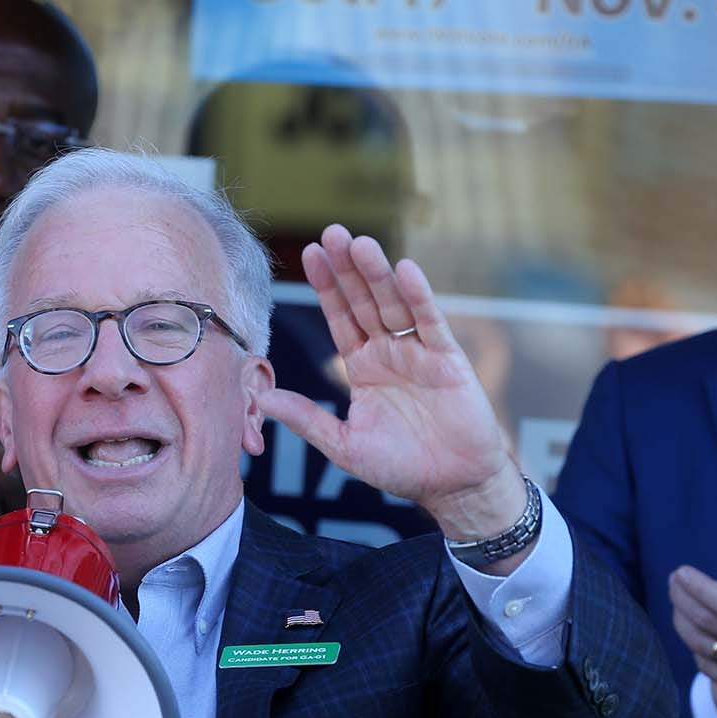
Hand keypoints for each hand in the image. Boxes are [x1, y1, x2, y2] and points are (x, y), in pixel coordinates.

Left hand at [256, 226, 520, 542]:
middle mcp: (389, 352)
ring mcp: (419, 352)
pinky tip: (405, 269)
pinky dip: (419, 296)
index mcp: (363, 366)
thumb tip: (263, 399)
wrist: (453, 486)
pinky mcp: (448, 360)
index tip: (309, 253)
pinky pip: (431, 322)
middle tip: (331, 232)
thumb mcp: (344, 446)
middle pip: (365, 301)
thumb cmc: (401, 467)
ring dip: (378, 274)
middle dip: (348, 268)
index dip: (326, 286)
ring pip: (394, 304)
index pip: (340, 316)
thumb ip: (308, 420)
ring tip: (359, 243)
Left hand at [669, 560, 716, 717]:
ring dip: (683, 624)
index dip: (697, 588)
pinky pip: (715, 671)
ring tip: (675, 605)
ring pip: (706, 648)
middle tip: (671, 583)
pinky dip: (698, 652)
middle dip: (681, 601)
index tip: (680, 571)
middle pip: (709, 624)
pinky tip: (693, 636)